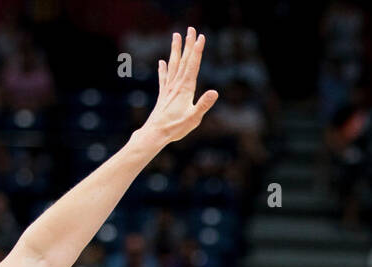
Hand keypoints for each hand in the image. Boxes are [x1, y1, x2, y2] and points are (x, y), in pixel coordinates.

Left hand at [142, 27, 218, 145]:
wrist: (155, 133)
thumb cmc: (175, 127)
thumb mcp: (194, 118)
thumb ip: (204, 104)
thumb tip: (215, 92)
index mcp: (185, 88)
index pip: (193, 65)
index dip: (197, 50)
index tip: (201, 37)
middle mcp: (176, 85)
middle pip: (183, 60)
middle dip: (188, 44)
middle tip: (190, 29)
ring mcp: (169, 89)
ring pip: (173, 65)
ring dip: (175, 50)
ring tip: (175, 36)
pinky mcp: (163, 95)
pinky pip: (164, 78)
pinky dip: (163, 69)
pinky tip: (162, 62)